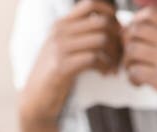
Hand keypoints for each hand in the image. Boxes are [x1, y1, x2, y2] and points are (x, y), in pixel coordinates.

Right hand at [20, 0, 122, 124]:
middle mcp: (60, 32)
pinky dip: (105, 67)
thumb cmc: (56, 73)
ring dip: (114, 55)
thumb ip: (81, 35)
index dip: (111, 14)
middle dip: (118, 38)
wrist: (36, 97)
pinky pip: (94, 58)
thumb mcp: (65, 48)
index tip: (117, 32)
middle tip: (120, 54)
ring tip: (114, 67)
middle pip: (102, 22)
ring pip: (101, 40)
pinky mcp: (62, 66)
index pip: (91, 4)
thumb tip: (110, 26)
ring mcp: (60, 48)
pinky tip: (106, 74)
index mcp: (62, 24)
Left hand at [122, 8, 156, 131]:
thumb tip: (129, 27)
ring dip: (127, 62)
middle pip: (137, 30)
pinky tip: (138, 84)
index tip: (132, 36)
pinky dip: (132, 79)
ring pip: (133, 51)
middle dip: (126, 42)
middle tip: (130, 56)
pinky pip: (135, 72)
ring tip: (134, 72)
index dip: (135, 21)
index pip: (152, 14)